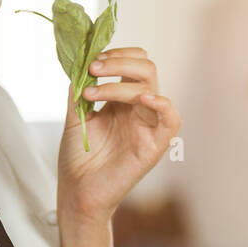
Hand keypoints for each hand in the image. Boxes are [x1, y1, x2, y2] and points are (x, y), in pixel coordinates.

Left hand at [57, 47, 180, 219]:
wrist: (77, 192)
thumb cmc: (78, 159)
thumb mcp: (75, 117)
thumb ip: (78, 90)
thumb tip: (79, 62)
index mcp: (122, 100)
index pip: (133, 62)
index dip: (116, 54)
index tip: (90, 61)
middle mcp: (138, 109)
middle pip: (145, 68)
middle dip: (118, 62)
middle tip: (93, 69)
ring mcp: (148, 125)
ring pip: (150, 87)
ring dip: (119, 83)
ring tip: (92, 93)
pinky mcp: (155, 145)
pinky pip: (172, 120)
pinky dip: (162, 104)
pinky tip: (141, 99)